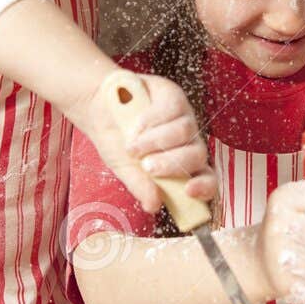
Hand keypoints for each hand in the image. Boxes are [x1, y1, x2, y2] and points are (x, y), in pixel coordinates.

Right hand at [82, 74, 215, 214]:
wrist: (97, 109)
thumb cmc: (115, 141)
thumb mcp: (124, 168)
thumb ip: (140, 185)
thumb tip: (153, 206)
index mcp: (182, 167)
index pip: (207, 180)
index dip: (204, 187)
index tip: (188, 190)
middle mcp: (187, 143)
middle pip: (198, 155)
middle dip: (172, 163)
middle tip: (148, 166)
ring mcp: (183, 118)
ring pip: (186, 131)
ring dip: (156, 141)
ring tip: (133, 147)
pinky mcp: (174, 97)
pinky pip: (174, 109)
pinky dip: (152, 120)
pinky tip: (136, 125)